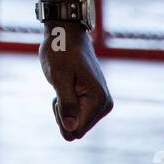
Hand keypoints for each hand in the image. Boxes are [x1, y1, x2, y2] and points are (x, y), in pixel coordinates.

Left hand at [39, 24, 113, 139]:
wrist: (66, 33)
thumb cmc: (61, 51)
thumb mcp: (59, 76)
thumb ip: (66, 104)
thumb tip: (71, 129)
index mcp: (99, 101)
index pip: (76, 131)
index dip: (61, 115)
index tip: (59, 94)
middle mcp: (105, 105)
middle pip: (76, 129)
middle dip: (63, 112)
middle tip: (61, 87)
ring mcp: (101, 103)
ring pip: (76, 123)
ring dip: (64, 107)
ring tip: (65, 83)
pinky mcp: (95, 100)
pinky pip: (77, 115)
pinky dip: (67, 103)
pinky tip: (68, 85)